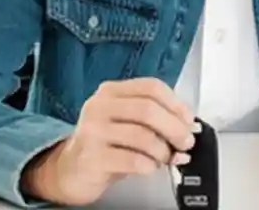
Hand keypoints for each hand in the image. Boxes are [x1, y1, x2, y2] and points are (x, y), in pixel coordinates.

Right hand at [21, 78, 198, 205]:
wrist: (69, 170)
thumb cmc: (104, 145)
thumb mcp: (125, 122)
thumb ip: (153, 119)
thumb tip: (187, 126)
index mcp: (111, 91)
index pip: (151, 87)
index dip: (176, 104)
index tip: (189, 120)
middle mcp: (99, 107)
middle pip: (148, 110)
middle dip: (175, 128)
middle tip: (186, 142)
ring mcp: (93, 132)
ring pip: (143, 136)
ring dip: (163, 150)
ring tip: (166, 158)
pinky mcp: (92, 158)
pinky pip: (133, 160)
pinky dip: (150, 165)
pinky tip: (150, 167)